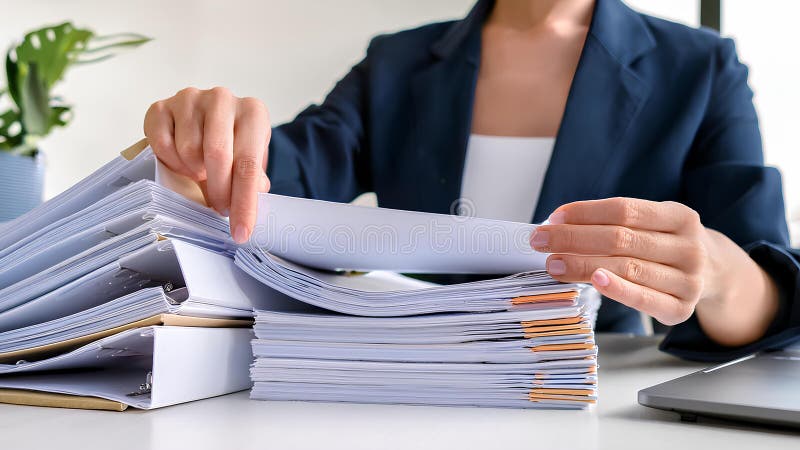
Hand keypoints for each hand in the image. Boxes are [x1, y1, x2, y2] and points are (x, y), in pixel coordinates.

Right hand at [144, 87, 271, 242]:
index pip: (249, 163)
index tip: (241, 232)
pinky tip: (182, 161)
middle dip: (219, 192)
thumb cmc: (233, 145)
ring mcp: (190, 98)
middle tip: (219, 209)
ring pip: (188, 152)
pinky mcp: (161, 106)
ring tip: (201, 172)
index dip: (245, 202)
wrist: (206, 122)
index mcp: (253, 112)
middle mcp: (223, 99)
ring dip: (194, 173)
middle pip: (218, 156)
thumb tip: (254, 202)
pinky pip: (162, 146)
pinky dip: (172, 162)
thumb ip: (254, 181)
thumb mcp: (251, 161)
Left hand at [530, 197, 712, 325]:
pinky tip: (593, 282)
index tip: (552, 218)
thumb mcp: (654, 224)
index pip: (624, 210)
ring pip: (627, 268)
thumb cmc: (666, 245)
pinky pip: (642, 299)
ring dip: (583, 265)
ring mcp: (689, 280)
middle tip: (540, 241)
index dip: (585, 213)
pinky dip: (617, 290)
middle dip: (573, 239)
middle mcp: (689, 247)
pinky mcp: (681, 310)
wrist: (714, 274)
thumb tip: (557, 226)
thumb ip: (615, 223)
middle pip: (621, 239)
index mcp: (680, 216)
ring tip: (553, 263)